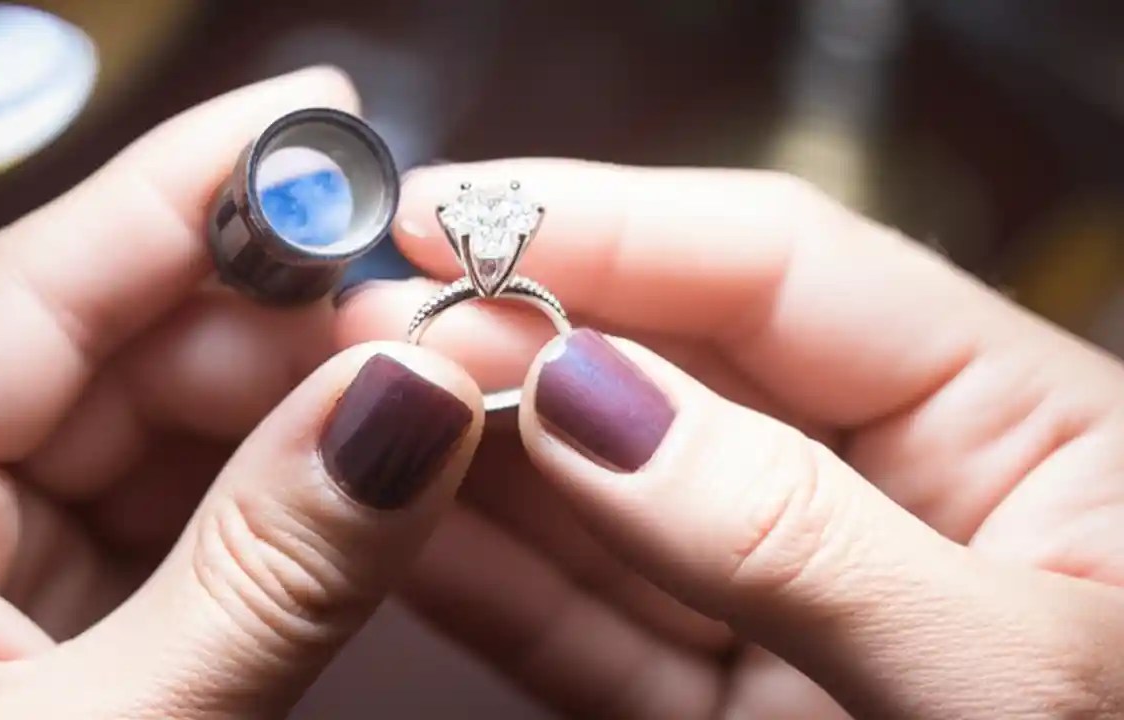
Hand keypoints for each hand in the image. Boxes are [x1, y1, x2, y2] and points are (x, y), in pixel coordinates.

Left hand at [0, 68, 485, 718]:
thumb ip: (267, 577)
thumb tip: (411, 401)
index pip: (27, 287)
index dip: (189, 187)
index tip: (322, 119)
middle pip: (120, 352)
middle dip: (288, 332)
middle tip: (429, 332)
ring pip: (170, 432)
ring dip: (304, 417)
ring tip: (421, 410)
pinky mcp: (58, 622)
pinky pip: (187, 516)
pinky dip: (287, 500)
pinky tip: (365, 484)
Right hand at [339, 160, 1123, 718]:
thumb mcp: (1001, 677)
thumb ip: (795, 533)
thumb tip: (593, 403)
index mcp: (1017, 419)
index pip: (785, 266)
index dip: (609, 225)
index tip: (454, 218)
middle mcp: (891, 493)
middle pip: (678, 367)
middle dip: (519, 334)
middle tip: (377, 314)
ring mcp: (796, 598)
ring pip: (612, 498)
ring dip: (481, 450)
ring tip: (358, 397)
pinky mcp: (731, 697)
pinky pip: (596, 624)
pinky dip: (495, 579)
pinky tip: (407, 526)